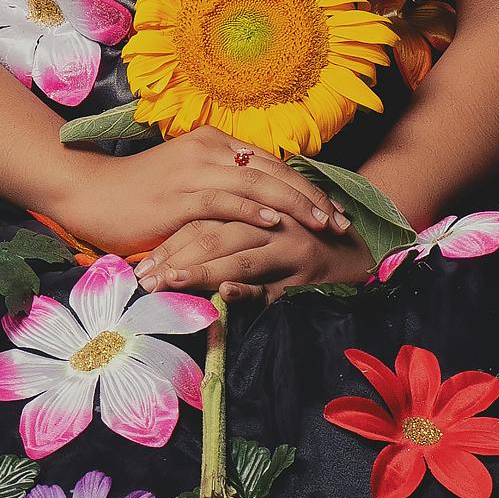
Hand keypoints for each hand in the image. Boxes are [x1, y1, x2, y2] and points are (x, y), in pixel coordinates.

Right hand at [52, 127, 351, 265]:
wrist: (89, 192)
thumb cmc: (136, 193)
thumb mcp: (185, 180)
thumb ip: (219, 185)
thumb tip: (256, 203)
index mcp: (213, 142)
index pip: (272, 163)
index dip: (306, 186)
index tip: (333, 209)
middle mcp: (209, 149)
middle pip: (275, 172)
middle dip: (313, 198)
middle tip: (341, 222)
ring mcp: (195, 171)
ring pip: (259, 186)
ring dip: (296, 207)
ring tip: (324, 226)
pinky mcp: (181, 195)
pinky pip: (227, 202)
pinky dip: (255, 213)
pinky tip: (278, 226)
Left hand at [134, 214, 379, 301]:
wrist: (356, 255)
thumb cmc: (298, 240)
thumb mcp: (261, 224)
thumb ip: (226, 226)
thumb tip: (172, 248)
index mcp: (256, 202)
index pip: (204, 217)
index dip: (170, 240)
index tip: (142, 264)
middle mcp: (271, 221)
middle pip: (214, 234)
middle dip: (174, 259)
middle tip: (144, 281)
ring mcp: (289, 248)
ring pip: (238, 258)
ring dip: (199, 272)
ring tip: (167, 286)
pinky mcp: (302, 277)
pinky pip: (271, 287)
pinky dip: (248, 290)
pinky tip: (224, 295)